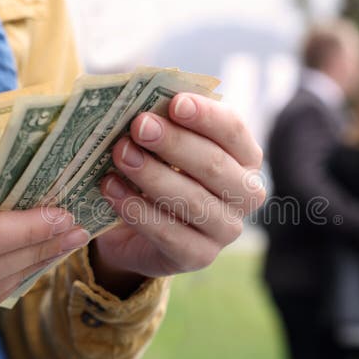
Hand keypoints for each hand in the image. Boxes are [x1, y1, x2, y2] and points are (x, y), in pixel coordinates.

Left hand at [92, 94, 265, 293]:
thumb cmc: (156, 172)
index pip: (234, 131)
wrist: (136, 231)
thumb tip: (141, 102)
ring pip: (192, 200)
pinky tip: (111, 188)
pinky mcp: (199, 257)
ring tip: (120, 154)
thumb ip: (162, 122)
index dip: (206, 116)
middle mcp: (246, 194)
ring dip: (152, 174)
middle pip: (215, 165)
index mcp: (245, 157)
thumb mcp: (162, 144)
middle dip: (174, 143)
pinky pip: (169, 233)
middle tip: (139, 126)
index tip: (174, 103)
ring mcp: (226, 230)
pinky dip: (137, 209)